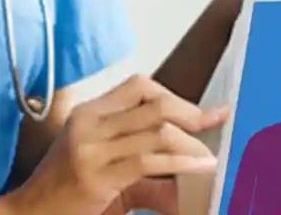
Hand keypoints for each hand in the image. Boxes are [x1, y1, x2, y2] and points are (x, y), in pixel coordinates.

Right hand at [8, 75, 228, 214]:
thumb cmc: (64, 194)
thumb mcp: (104, 169)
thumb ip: (144, 166)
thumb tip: (188, 173)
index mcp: (88, 113)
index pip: (138, 85)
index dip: (174, 94)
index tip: (203, 110)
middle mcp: (89, 123)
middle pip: (153, 102)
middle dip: (191, 113)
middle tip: (216, 124)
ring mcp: (90, 148)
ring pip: (156, 130)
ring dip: (191, 142)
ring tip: (210, 157)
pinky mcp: (96, 176)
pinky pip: (148, 160)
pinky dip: (181, 162)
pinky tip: (198, 167)